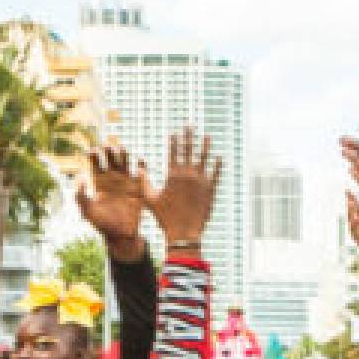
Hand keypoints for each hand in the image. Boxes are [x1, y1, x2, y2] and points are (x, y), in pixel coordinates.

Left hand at [76, 145, 147, 261]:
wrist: (121, 235)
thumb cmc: (102, 224)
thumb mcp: (87, 210)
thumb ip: (80, 195)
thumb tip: (80, 176)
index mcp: (99, 181)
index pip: (95, 161)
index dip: (93, 154)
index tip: (92, 151)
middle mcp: (112, 178)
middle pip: (110, 157)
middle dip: (108, 149)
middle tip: (107, 147)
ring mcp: (126, 181)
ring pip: (125, 160)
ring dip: (124, 153)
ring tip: (121, 148)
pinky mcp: (138, 187)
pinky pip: (141, 171)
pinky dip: (141, 164)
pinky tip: (139, 162)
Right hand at [143, 129, 221, 246]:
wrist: (184, 233)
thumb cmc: (165, 217)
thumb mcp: (150, 199)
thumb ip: (144, 183)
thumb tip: (138, 169)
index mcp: (173, 175)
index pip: (173, 153)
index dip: (174, 141)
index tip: (175, 131)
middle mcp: (187, 175)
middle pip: (188, 150)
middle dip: (189, 136)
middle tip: (191, 126)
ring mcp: (201, 181)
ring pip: (204, 158)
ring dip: (206, 146)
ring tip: (207, 136)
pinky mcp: (211, 190)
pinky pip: (215, 173)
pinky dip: (217, 165)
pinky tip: (219, 157)